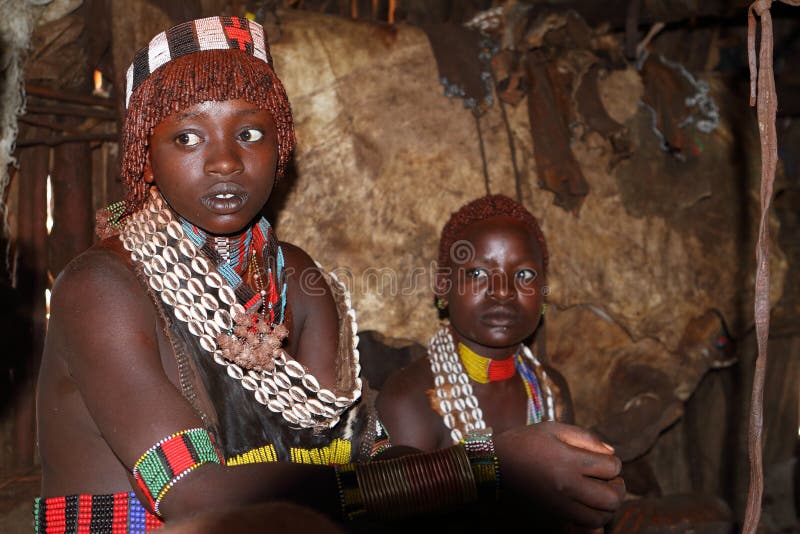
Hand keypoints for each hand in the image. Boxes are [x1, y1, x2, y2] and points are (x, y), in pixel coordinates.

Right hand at [494, 421, 624, 527]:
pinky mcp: (553, 518)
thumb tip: (610, 452)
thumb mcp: (552, 429)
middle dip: (617, 488)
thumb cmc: (522, 443)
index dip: (613, 462)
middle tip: (609, 481)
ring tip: (598, 494)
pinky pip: (583, 530)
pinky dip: (592, 524)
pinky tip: (586, 509)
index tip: (603, 460)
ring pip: (601, 518)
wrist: (492, 466)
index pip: (612, 467)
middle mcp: (568, 487)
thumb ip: (585, 437)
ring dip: (606, 507)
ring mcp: (561, 506)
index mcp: (569, 461)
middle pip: (612, 498)